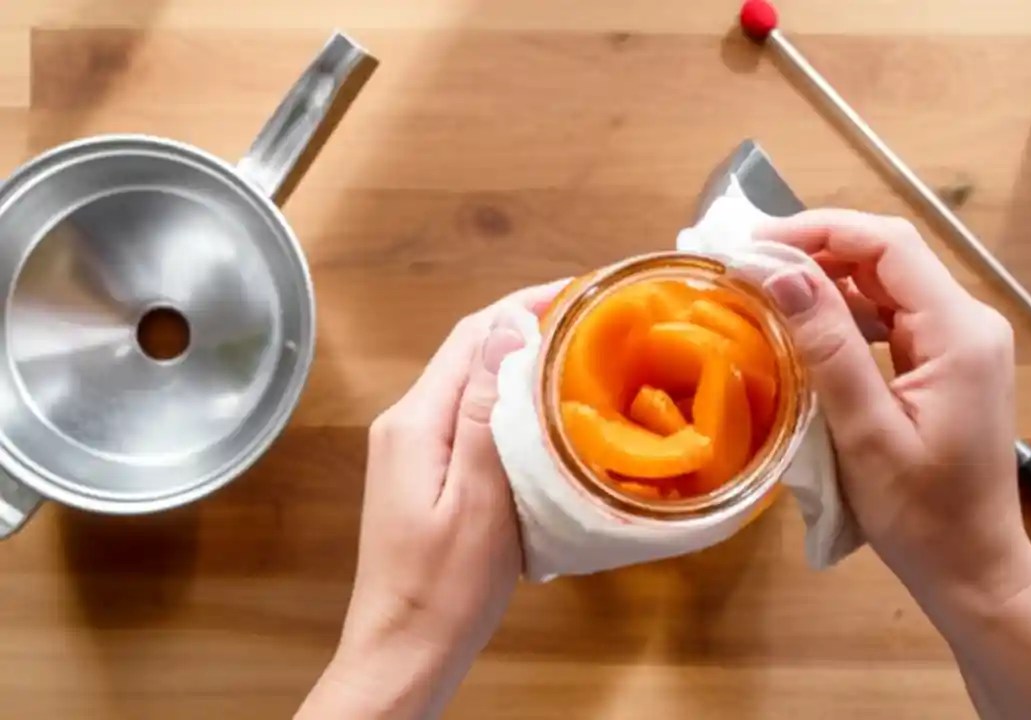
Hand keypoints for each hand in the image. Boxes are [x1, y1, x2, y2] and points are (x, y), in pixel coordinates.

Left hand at [297, 281, 562, 719]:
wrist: (404, 652)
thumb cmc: (446, 589)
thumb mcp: (477, 500)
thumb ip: (484, 412)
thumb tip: (504, 328)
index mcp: (416, 421)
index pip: (473, 334)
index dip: (526, 305)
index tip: (583, 295)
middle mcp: (407, 423)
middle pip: (470, 351)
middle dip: (528, 326)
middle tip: (594, 323)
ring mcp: (412, 449)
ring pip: (472, 382)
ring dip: (521, 362)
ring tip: (582, 359)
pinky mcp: (425, 474)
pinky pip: (471, 416)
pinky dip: (511, 401)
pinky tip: (548, 414)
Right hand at [757, 210, 1030, 602]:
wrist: (973, 569)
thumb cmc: (923, 515)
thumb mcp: (867, 433)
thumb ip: (829, 347)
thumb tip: (782, 273)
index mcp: (960, 332)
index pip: (890, 244)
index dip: (822, 230)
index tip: (756, 244)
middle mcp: (969, 323)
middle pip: (889, 256)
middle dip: (818, 249)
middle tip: (748, 264)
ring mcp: (961, 343)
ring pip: (888, 284)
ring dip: (828, 279)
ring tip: (765, 289)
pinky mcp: (947, 364)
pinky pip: (893, 317)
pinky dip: (846, 312)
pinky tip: (805, 326)